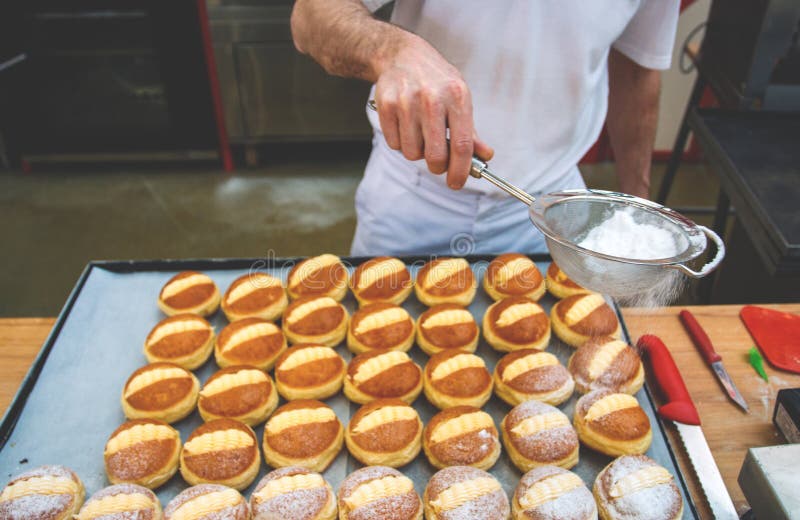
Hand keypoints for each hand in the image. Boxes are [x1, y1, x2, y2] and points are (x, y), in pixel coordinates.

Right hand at [373, 34, 492, 188]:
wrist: (403, 55)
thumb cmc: (436, 80)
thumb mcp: (460, 99)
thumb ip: (471, 131)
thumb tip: (485, 156)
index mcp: (457, 96)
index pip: (462, 145)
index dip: (461, 171)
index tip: (457, 183)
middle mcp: (432, 98)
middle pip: (435, 155)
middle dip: (437, 166)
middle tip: (437, 159)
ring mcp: (407, 102)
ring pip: (412, 153)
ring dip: (417, 151)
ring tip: (420, 133)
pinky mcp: (386, 105)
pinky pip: (395, 144)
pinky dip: (400, 142)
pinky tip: (405, 125)